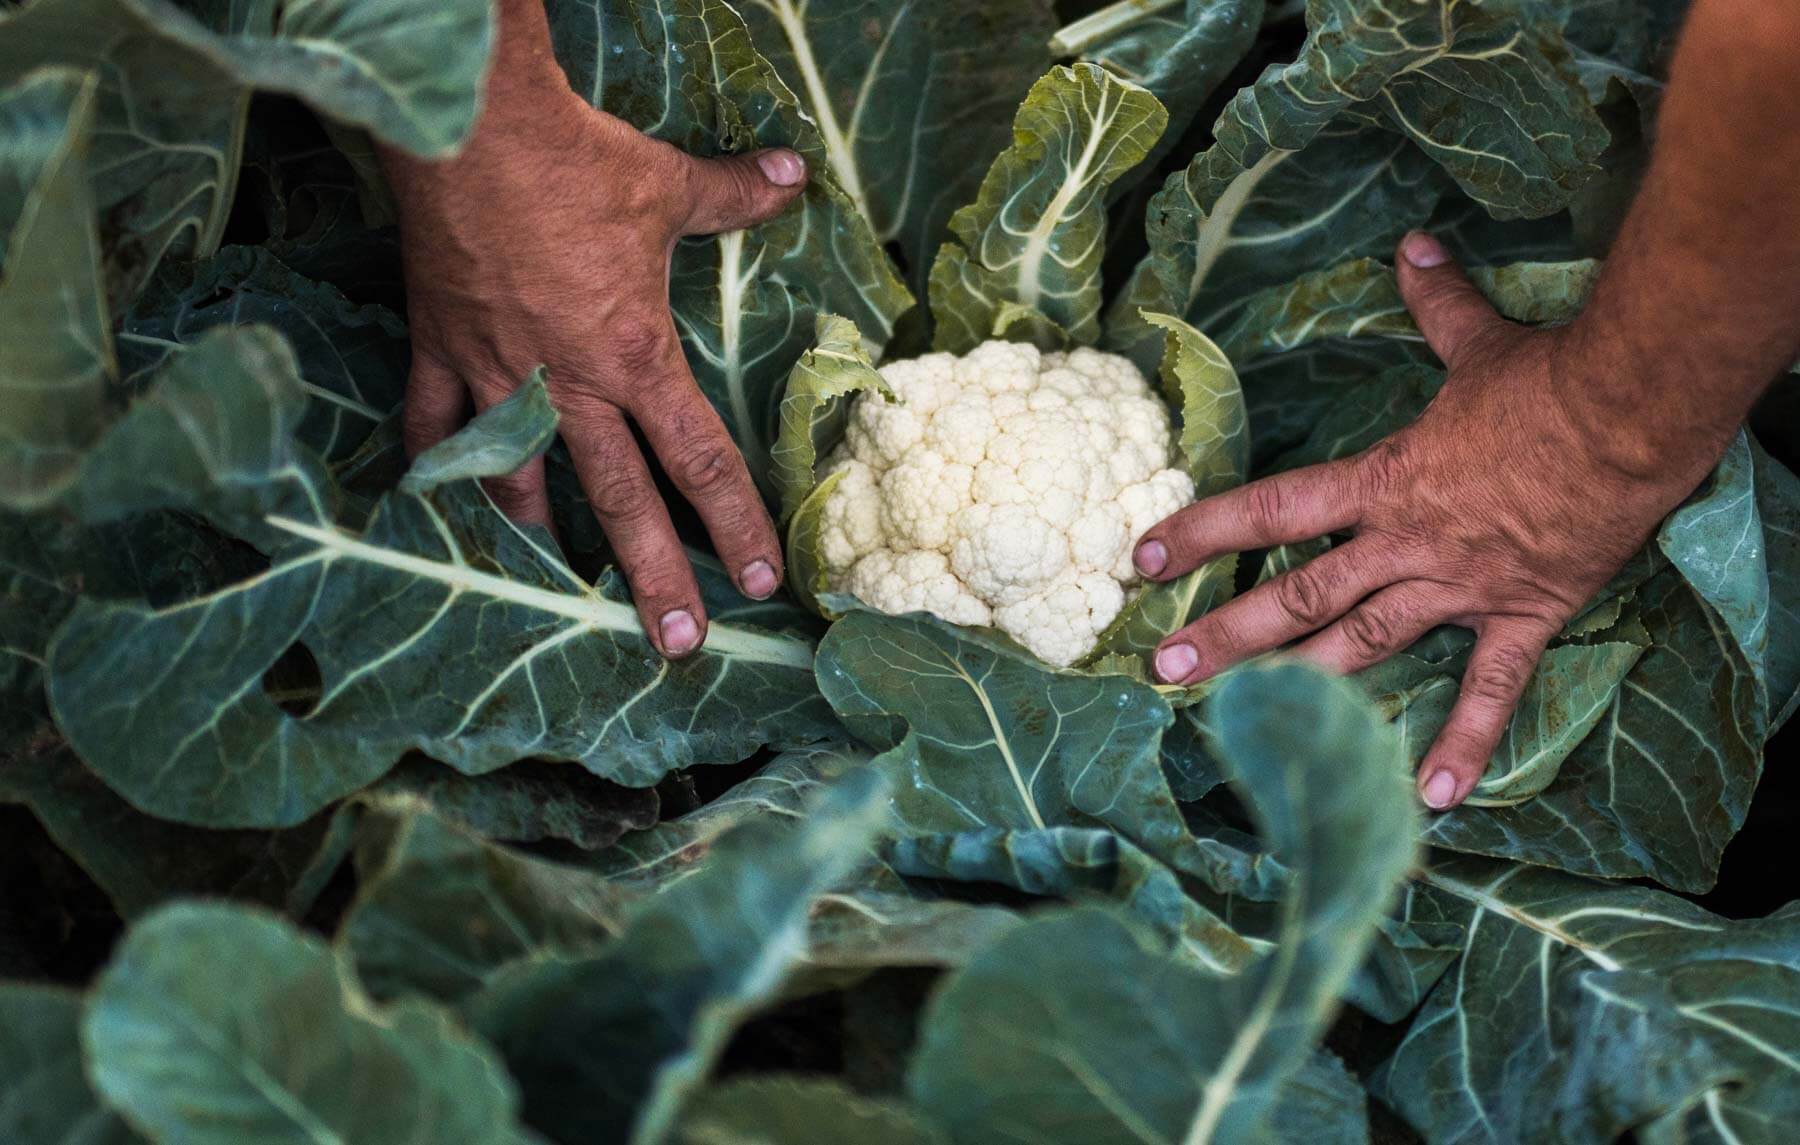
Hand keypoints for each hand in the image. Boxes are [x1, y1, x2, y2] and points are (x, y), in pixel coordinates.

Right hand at [382, 61, 806, 658]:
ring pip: (522, 479)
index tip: (761, 583)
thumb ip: (736, 196)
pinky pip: (435, 424)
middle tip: (677, 647)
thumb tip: (795, 176)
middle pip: (623, 501)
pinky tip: (445, 493)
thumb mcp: (669, 183)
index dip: (738, 525)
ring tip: (556, 578)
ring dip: (542, 533)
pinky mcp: (441, 350)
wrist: (466, 132)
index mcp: (636, 357)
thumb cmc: (574, 163)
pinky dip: (440, 462)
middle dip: (655, 578)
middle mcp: (571, 386)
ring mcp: (499, 377)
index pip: (702, 461)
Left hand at [1134, 232, 1731, 808]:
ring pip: (1366, 644)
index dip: (1204, 533)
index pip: (1273, 509)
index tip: (1144, 558)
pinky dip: (1464, 741)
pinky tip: (1436, 797)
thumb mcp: (1479, 340)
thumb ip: (1435, 300)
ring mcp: (1458, 584)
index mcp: (1385, 480)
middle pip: (1300, 593)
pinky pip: (1489, 687)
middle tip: (1164, 669)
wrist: (1633, 413)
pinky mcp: (1520, 613)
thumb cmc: (1550, 378)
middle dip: (1228, 633)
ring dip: (1303, 685)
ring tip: (1244, 727)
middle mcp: (1407, 542)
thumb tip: (1412, 242)